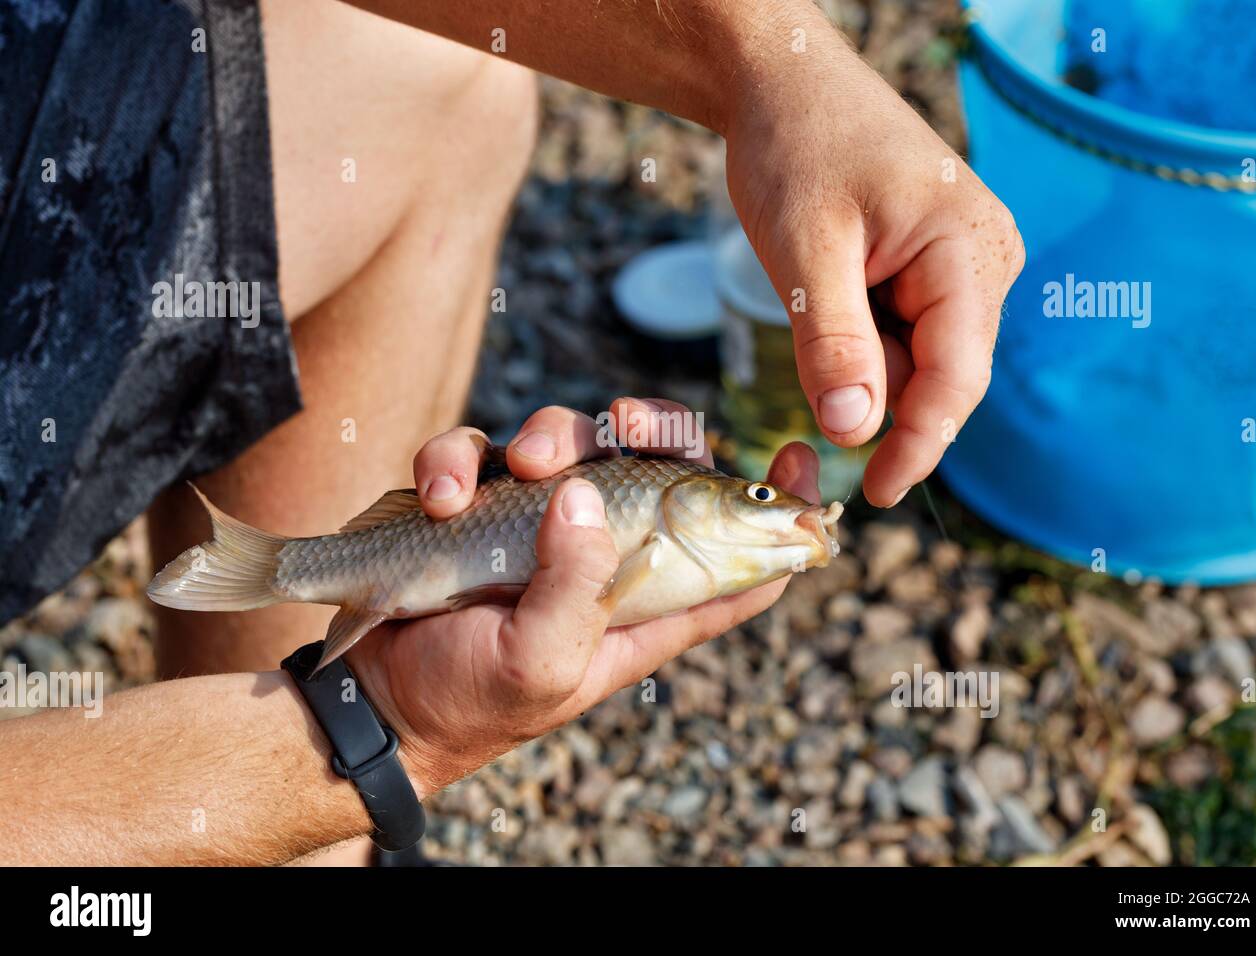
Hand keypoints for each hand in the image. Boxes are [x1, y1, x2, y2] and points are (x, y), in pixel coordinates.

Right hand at [348, 398, 820, 795]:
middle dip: (655, 427)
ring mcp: (536, 523)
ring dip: (552, 433)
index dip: (777, 512)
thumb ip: (573, 585)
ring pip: (573, 440)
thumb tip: (586, 495)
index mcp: (642, 605)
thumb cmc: (467, 702)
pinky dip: (459, 458)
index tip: (800, 457)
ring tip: (523, 465)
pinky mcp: (474, 503)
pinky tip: (441, 495)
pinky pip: (479, 451)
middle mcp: (599, 555)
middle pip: (658, 469)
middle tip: (626, 419)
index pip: (735, 558)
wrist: (374, 706)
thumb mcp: (538, 664)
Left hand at [721, 20, 1024, 506]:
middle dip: (882, 399)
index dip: (918, 445)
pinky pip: (905, 335)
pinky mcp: (935, 270)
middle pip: (942, 375)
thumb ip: (831, 343)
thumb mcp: (803, 249)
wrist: (786, 84)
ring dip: (865, 366)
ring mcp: (964, 265)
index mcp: (971, 249)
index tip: (876, 493)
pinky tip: (831, 295)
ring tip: (819, 294)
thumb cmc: (797, 147)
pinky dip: (863, 343)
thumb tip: (853, 432)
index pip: (958, 377)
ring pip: (920, 360)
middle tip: (813, 373)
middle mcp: (985, 260)